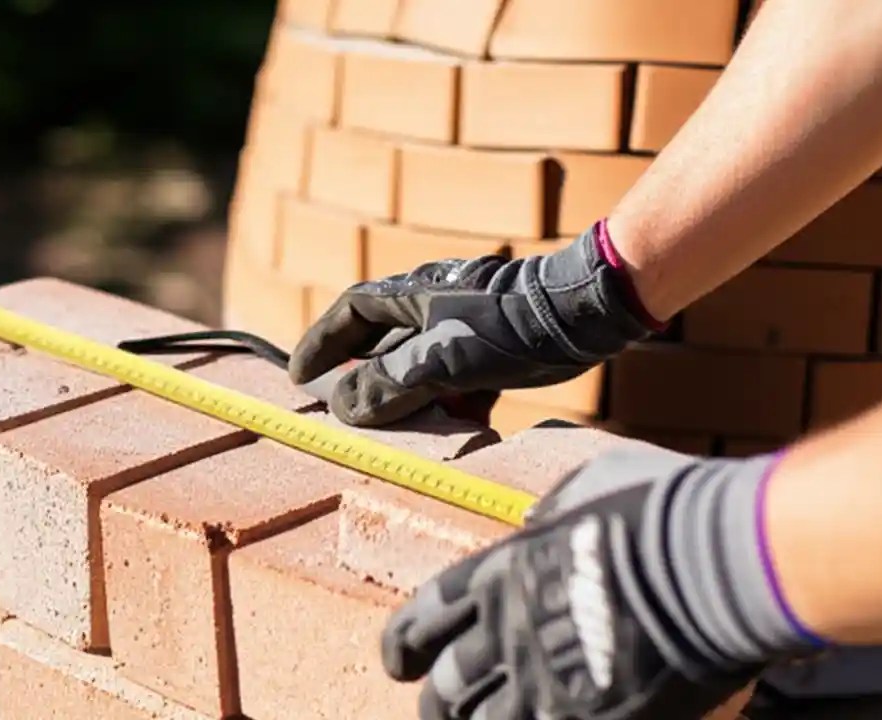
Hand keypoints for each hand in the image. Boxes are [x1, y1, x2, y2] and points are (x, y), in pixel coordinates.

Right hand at [288, 221, 657, 426]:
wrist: (584, 315)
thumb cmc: (510, 327)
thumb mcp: (441, 360)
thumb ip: (389, 385)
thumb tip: (344, 408)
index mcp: (411, 296)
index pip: (349, 314)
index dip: (321, 344)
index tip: (298, 375)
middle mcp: (433, 306)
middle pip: (381, 344)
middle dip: (362, 379)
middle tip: (340, 411)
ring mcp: (465, 326)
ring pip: (420, 367)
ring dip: (408, 398)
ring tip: (397, 431)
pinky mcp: (496, 349)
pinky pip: (457, 380)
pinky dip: (452, 404)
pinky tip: (460, 424)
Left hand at [381, 446, 818, 719]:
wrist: (720, 564)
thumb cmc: (663, 509)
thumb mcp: (592, 483)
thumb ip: (554, 508)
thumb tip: (537, 518)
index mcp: (503, 570)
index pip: (428, 615)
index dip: (404, 643)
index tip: (396, 662)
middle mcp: (511, 630)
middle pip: (448, 683)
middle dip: (436, 700)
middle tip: (436, 708)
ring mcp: (550, 681)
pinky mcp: (591, 717)